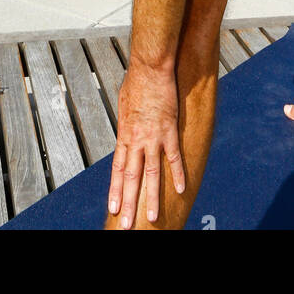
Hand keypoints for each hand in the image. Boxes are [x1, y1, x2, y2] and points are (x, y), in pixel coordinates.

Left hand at [108, 61, 184, 227]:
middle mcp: (136, 140)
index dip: (115, 190)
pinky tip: (181, 189)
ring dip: (151, 198)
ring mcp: (152, 137)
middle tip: (125, 225)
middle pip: (130, 177)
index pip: (117, 168)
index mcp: (124, 134)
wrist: (150, 67)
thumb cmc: (136, 80)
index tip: (113, 208)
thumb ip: (127, 121)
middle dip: (128, 203)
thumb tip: (127, 128)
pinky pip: (174, 157)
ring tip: (151, 218)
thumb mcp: (125, 103)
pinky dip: (178, 174)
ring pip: (151, 174)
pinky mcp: (169, 131)